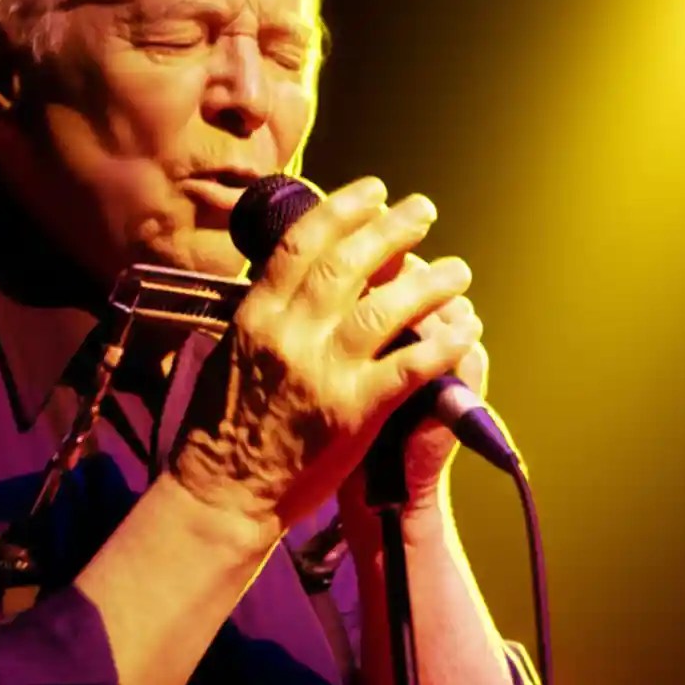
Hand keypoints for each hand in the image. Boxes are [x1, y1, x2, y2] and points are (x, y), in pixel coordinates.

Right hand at [168, 177, 482, 531]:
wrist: (222, 492)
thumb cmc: (221, 427)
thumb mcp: (229, 353)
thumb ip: (261, 312)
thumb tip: (290, 272)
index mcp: (255, 316)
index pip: (300, 244)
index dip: (342, 210)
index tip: (372, 192)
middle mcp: (288, 336)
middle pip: (348, 264)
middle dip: (392, 230)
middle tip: (423, 210)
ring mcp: (323, 372)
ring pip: (387, 308)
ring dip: (430, 282)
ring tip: (458, 269)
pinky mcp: (353, 411)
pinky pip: (410, 366)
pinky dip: (442, 343)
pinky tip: (463, 328)